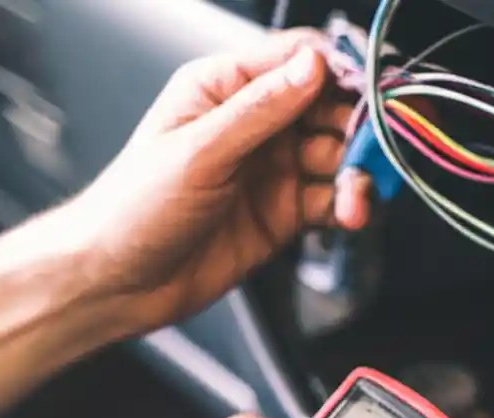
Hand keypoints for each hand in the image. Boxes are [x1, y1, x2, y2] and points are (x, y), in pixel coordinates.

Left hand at [68, 31, 372, 334]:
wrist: (117, 283)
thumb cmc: (133, 209)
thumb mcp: (198, 152)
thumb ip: (261, 110)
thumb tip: (313, 66)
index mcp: (223, 87)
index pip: (298, 58)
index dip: (343, 69)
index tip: (376, 88)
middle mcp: (253, 123)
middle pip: (331, 107)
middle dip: (360, 127)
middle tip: (376, 151)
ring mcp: (272, 168)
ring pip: (338, 155)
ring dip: (357, 173)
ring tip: (357, 197)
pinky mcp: (284, 212)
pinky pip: (332, 198)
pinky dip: (348, 205)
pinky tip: (351, 214)